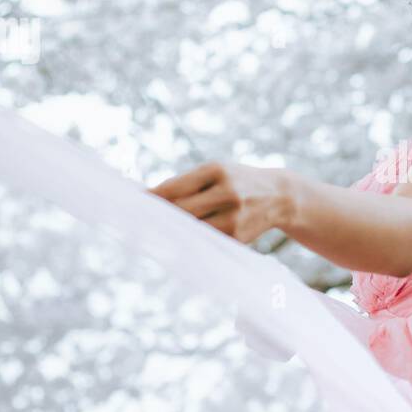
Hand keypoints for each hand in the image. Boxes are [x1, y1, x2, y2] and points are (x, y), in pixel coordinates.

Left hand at [146, 161, 288, 243]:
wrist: (279, 196)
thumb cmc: (238, 180)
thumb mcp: (217, 171)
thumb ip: (186, 183)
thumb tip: (151, 198)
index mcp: (217, 171)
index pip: (175, 188)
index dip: (151, 198)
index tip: (132, 203)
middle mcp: (227, 194)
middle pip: (181, 211)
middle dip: (158, 217)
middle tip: (136, 221)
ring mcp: (234, 218)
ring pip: (192, 229)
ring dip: (171, 231)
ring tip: (152, 231)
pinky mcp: (237, 237)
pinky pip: (205, 240)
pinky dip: (189, 241)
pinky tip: (177, 240)